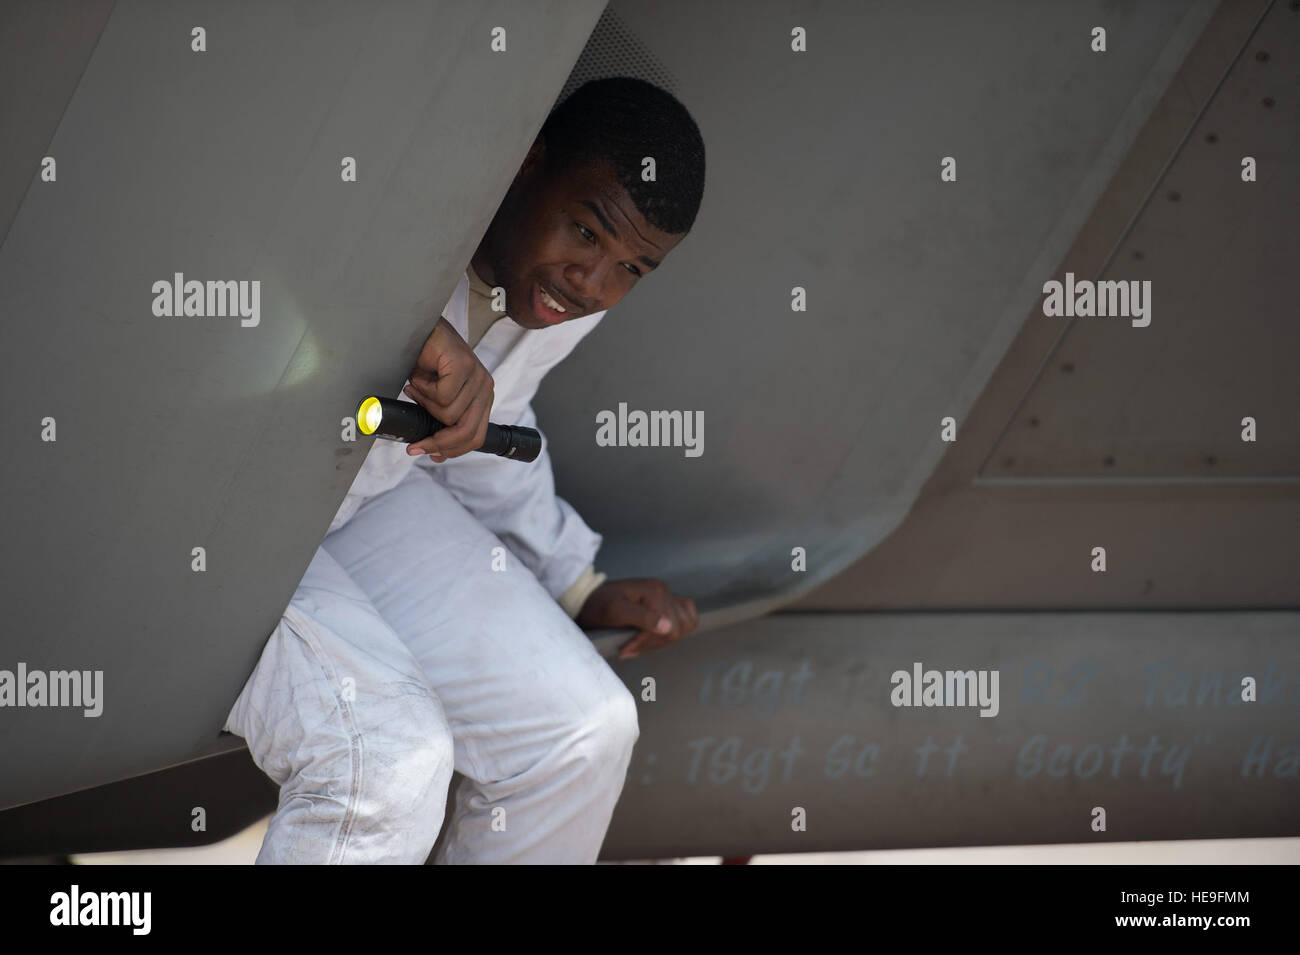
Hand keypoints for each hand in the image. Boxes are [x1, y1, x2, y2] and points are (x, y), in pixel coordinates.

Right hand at [402, 316, 493, 460]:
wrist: (416, 329)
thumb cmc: (425, 362)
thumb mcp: (435, 399)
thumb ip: (440, 422)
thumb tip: (434, 452)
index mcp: (482, 398)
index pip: (476, 436)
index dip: (453, 451)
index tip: (430, 455)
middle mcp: (486, 388)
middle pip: (468, 432)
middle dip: (438, 443)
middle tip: (414, 445)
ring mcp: (478, 376)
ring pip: (449, 415)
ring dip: (424, 405)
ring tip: (416, 388)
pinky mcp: (464, 366)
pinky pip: (442, 397)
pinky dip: (423, 391)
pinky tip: (418, 377)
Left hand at [575, 578, 698, 659]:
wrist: (586, 599)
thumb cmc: (597, 605)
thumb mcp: (614, 611)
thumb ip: (642, 618)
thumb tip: (667, 627)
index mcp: (654, 591)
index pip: (666, 626)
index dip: (646, 642)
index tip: (625, 651)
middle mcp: (663, 591)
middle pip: (677, 627)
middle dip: (654, 642)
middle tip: (631, 648)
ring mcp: (665, 595)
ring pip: (684, 623)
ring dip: (664, 639)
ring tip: (641, 643)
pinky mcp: (663, 601)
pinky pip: (686, 615)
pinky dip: (678, 627)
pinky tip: (659, 634)